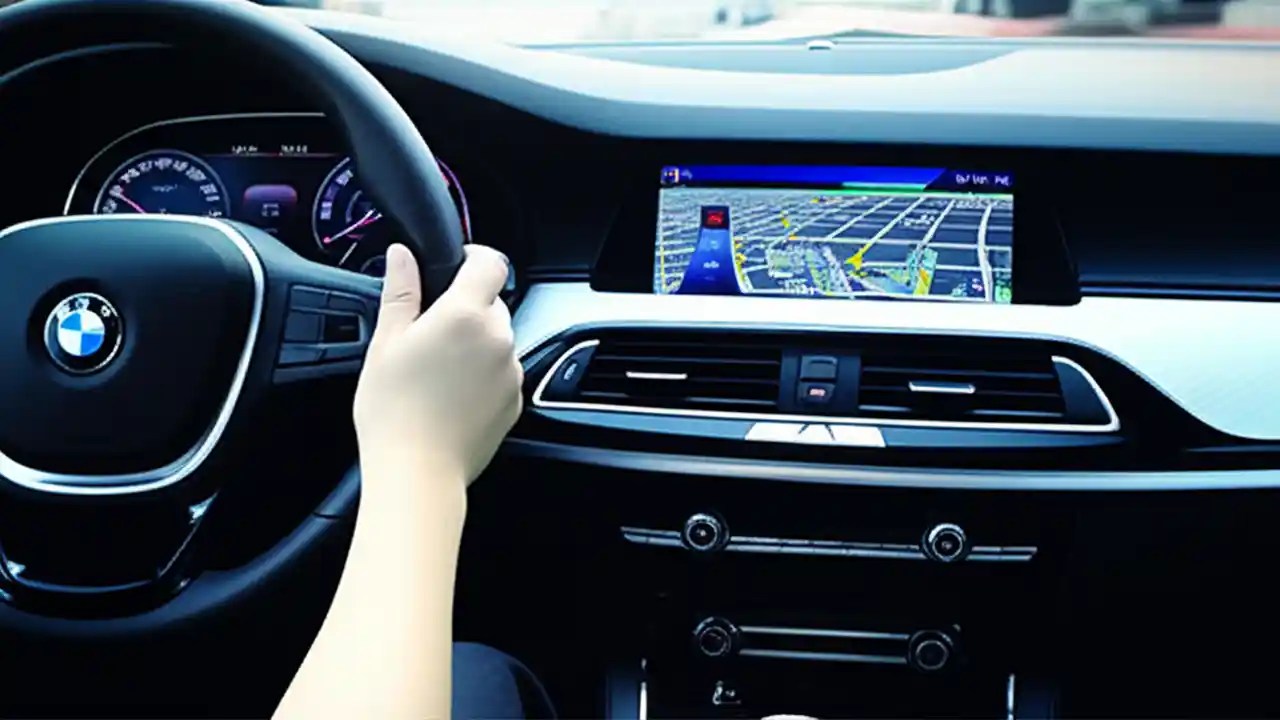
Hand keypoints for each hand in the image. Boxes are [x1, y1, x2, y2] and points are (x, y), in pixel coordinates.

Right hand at [354, 243, 521, 487]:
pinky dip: (483, 374)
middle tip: (428, 333)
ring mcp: (511, 371)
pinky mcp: (516, 400)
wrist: (418, 473)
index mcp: (465, 314)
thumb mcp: (386, 343)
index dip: (474, 258)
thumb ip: (400, 291)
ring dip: (475, 343)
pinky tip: (451, 394)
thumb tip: (402, 255)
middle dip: (466, 309)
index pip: (490, 262)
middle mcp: (498, 338)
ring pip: (498, 339)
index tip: (455, 266)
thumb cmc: (395, 412)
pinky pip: (502, 372)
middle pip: (492, 303)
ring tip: (437, 371)